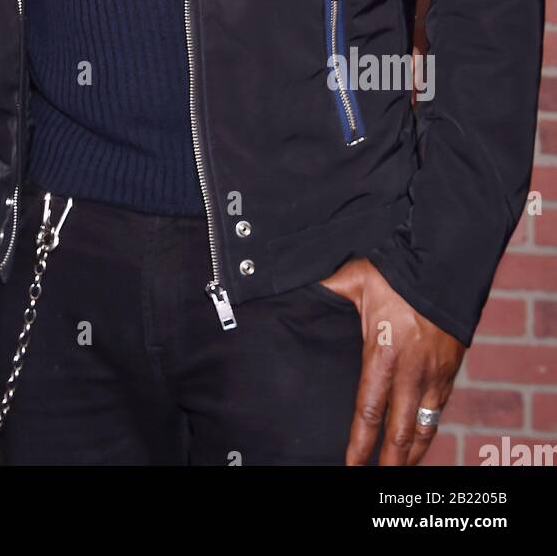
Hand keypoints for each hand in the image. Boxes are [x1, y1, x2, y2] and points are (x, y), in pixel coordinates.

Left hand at [317, 257, 465, 465]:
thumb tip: (296, 285)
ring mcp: (434, 375)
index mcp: (383, 353)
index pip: (368, 410)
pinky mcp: (450, 372)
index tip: (351, 466)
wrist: (446, 264)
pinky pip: (438, 411)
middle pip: (399, 432)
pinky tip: (418, 440)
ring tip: (398, 470)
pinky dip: (428, 431)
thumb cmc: (397, 270)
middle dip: (388, 462)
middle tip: (377, 481)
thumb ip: (327, 289)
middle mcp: (411, 371)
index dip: (359, 444)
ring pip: (423, 427)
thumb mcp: (356, 277)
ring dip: (410, 453)